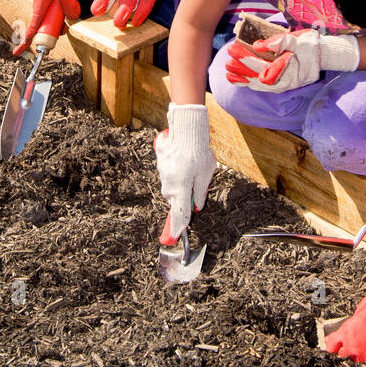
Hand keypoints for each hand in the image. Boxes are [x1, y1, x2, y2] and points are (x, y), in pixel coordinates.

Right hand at [154, 103, 215, 241]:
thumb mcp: (206, 174)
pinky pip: (168, 176)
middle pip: (175, 200)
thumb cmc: (198, 153)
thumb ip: (200, 193)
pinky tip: (183, 163)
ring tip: (191, 169)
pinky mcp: (160, 166)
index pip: (179, 214)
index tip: (176, 236)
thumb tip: (197, 206)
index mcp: (181, 189)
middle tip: (194, 186)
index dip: (178, 226)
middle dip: (183, 198)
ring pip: (171, 188)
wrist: (185, 131)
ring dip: (180, 184)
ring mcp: (163, 175)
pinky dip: (175, 174)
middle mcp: (169, 184)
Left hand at [225, 29, 359, 91]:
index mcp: (288, 73)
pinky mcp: (280, 83)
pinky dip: (248, 82)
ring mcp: (282, 85)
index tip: (234, 50)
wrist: (325, 56)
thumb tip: (259, 45)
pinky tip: (237, 79)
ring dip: (242, 77)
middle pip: (257, 77)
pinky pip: (261, 86)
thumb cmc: (312, 46)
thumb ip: (280, 42)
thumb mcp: (299, 40)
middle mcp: (284, 83)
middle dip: (241, 68)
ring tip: (227, 71)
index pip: (262, 67)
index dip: (247, 59)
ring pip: (257, 84)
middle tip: (227, 60)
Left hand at [323, 293, 365, 366]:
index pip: (331, 347)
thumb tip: (350, 323)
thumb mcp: (362, 309)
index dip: (335, 346)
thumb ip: (353, 320)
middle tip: (361, 344)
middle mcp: (354, 350)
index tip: (338, 346)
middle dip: (352, 351)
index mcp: (346, 336)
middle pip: (346, 356)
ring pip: (363, 362)